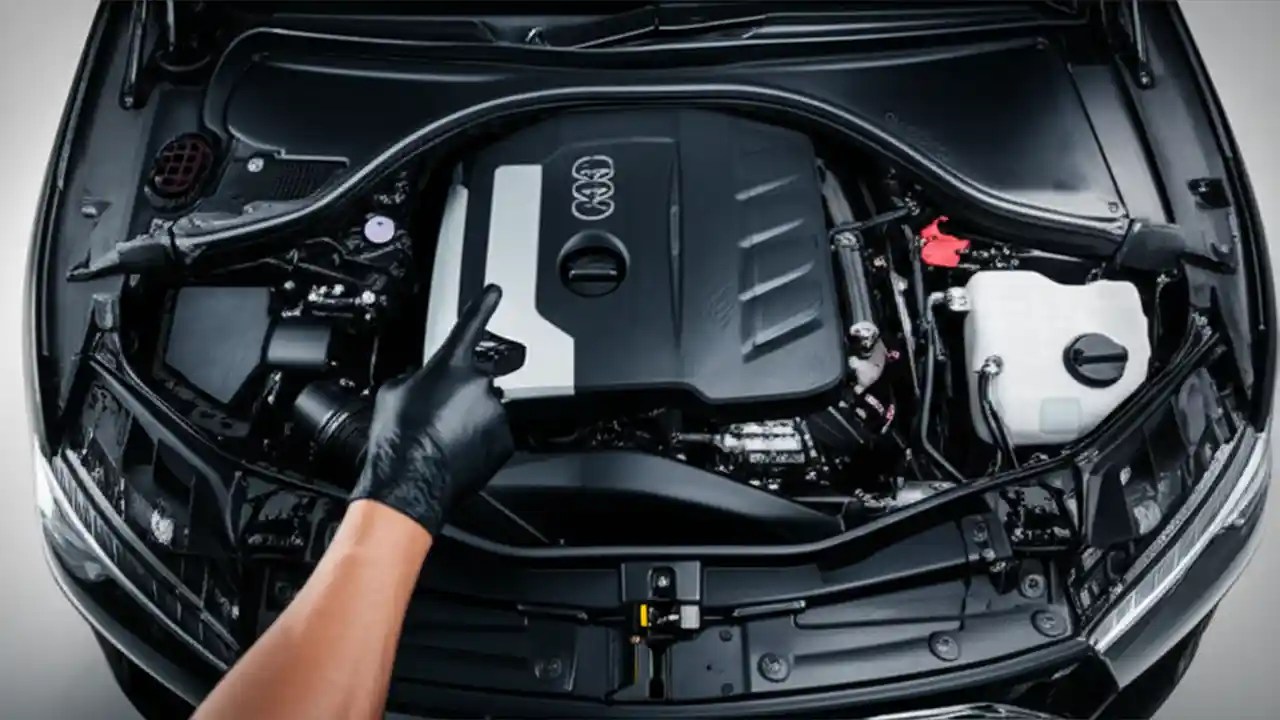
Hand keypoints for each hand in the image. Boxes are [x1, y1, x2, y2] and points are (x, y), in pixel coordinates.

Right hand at [350, 285, 512, 534]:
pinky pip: (494, 434)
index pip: (471, 325)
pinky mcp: (504, 439)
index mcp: (450, 365)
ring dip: (470, 419)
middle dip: (462, 394)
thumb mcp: (392, 393)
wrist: (410, 482)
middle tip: (439, 417)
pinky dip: (479, 441)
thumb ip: (414, 376)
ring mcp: (495, 412)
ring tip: (444, 439)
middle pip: (475, 380)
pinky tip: (456, 451)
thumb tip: (420, 379)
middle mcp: (478, 384)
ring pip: (485, 409)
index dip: (484, 305)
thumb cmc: (397, 440)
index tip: (496, 291)